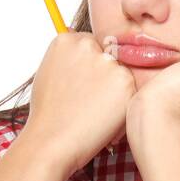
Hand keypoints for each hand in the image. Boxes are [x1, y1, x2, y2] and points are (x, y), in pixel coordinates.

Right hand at [22, 30, 135, 175]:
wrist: (52, 140)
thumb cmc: (49, 114)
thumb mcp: (51, 73)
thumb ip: (70, 59)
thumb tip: (84, 57)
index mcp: (67, 40)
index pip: (90, 45)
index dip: (90, 67)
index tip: (84, 84)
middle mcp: (88, 45)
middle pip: (108, 56)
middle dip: (105, 75)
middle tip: (90, 100)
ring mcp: (108, 62)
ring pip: (121, 74)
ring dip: (115, 91)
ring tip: (94, 111)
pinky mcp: (125, 82)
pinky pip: (130, 91)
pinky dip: (123, 106)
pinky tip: (104, 118)